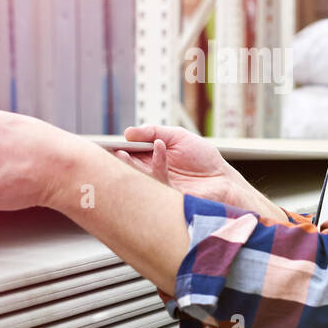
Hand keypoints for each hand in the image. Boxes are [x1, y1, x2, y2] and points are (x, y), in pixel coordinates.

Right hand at [116, 124, 250, 205]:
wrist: (222, 180)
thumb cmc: (203, 159)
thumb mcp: (177, 136)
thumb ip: (153, 132)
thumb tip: (128, 132)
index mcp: (150, 159)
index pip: (128, 154)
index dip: (116, 149)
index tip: (105, 143)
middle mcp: (151, 174)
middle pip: (127, 167)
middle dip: (116, 160)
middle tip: (109, 150)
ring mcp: (158, 185)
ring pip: (136, 176)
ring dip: (128, 164)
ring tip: (122, 152)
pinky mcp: (167, 195)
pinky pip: (156, 179)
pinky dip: (156, 161)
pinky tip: (159, 147)